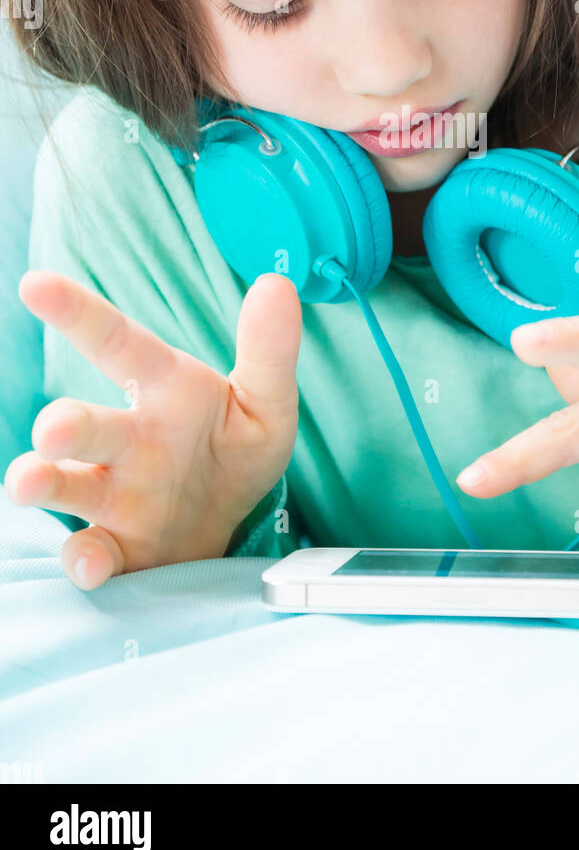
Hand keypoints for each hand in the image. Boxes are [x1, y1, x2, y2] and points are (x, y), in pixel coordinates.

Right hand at [4, 270, 301, 588]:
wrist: (224, 525)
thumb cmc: (232, 450)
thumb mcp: (265, 402)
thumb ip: (270, 349)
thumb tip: (277, 284)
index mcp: (163, 390)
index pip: (118, 342)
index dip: (79, 312)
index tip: (35, 284)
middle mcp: (126, 440)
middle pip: (85, 424)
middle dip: (63, 424)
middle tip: (52, 426)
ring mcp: (115, 494)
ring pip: (69, 484)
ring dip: (46, 482)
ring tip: (29, 482)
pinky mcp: (119, 547)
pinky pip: (91, 553)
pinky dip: (86, 560)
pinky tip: (94, 564)